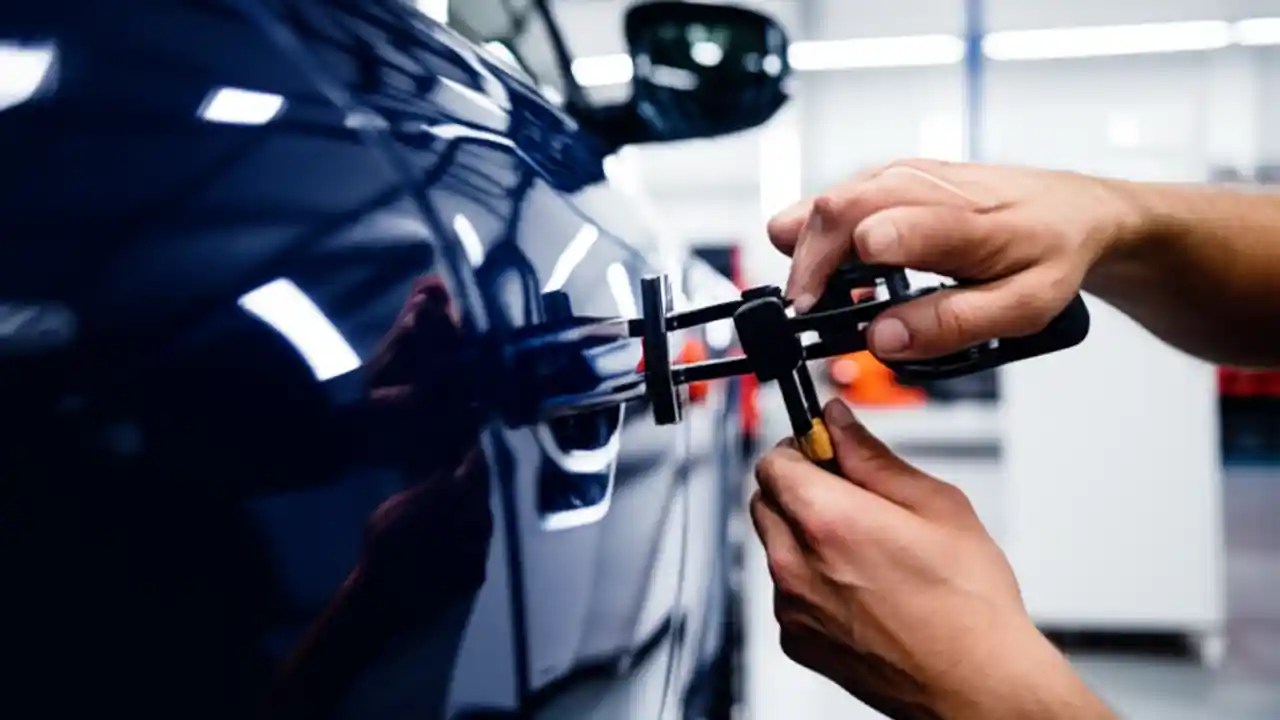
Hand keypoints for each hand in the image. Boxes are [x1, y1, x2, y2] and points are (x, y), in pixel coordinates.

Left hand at [751, 401, 1112, 718]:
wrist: (976, 685)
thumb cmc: (968, 605)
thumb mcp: (936, 505)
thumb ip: (873, 457)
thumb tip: (839, 423)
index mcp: (827, 520)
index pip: (772, 461)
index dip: (800, 450)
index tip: (825, 453)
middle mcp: (797, 564)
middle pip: (765, 500)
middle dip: (798, 488)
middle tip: (849, 496)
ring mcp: (792, 607)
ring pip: (775, 546)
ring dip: (804, 535)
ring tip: (865, 550)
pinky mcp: (797, 639)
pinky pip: (787, 591)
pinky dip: (810, 580)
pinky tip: (860, 587)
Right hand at [768, 159, 1144, 360]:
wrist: (1075, 211)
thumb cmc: (1051, 255)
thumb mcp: (1023, 308)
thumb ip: (950, 326)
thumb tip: (882, 340)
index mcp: (966, 222)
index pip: (888, 229)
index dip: (838, 267)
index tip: (816, 308)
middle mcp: (929, 187)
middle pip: (839, 209)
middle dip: (806, 263)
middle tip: (803, 312)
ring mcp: (908, 175)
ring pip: (833, 198)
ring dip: (807, 246)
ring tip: (812, 293)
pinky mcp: (896, 175)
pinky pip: (841, 196)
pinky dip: (821, 232)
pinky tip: (826, 266)